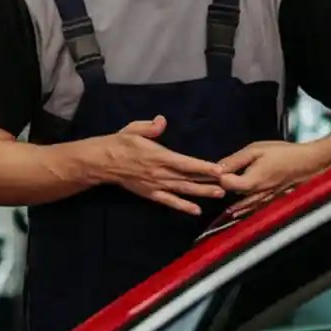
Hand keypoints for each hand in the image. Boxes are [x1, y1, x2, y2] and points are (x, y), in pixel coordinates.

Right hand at [103, 116, 225, 215]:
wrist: (101, 162)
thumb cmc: (119, 143)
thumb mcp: (133, 129)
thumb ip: (150, 127)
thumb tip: (162, 120)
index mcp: (158, 156)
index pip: (185, 163)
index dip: (203, 167)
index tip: (219, 169)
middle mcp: (159, 173)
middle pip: (189, 178)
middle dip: (209, 181)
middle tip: (228, 184)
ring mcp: (155, 185)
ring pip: (182, 190)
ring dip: (201, 193)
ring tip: (219, 194)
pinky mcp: (150, 193)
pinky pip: (169, 201)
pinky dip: (182, 206)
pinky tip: (195, 210)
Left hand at [218, 140, 330, 216]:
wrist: (311, 162)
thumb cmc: (284, 154)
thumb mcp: (256, 150)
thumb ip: (235, 160)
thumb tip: (217, 168)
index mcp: (250, 182)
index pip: (224, 185)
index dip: (217, 177)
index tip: (212, 173)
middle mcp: (256, 195)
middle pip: (232, 195)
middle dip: (222, 189)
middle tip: (210, 184)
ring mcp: (264, 200)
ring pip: (242, 205)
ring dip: (230, 202)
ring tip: (217, 200)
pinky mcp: (271, 201)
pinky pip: (254, 208)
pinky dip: (244, 210)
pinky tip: (236, 213)